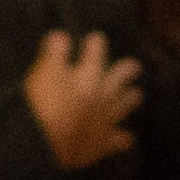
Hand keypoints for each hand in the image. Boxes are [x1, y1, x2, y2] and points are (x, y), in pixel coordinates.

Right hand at [22, 29, 141, 171]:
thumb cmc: (42, 105)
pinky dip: (123, 139)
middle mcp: (103, 94)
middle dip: (127, 70)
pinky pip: (119, 141)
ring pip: (125, 105)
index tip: (96, 39)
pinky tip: (128, 139)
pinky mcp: (103, 143)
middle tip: (135, 66)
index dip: (95, 43)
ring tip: (137, 94)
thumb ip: (54, 53)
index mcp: (89, 74)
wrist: (45, 144)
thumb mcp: (43, 72)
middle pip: (121, 78)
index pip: (96, 51)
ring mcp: (106, 118)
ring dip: (130, 99)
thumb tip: (61, 35)